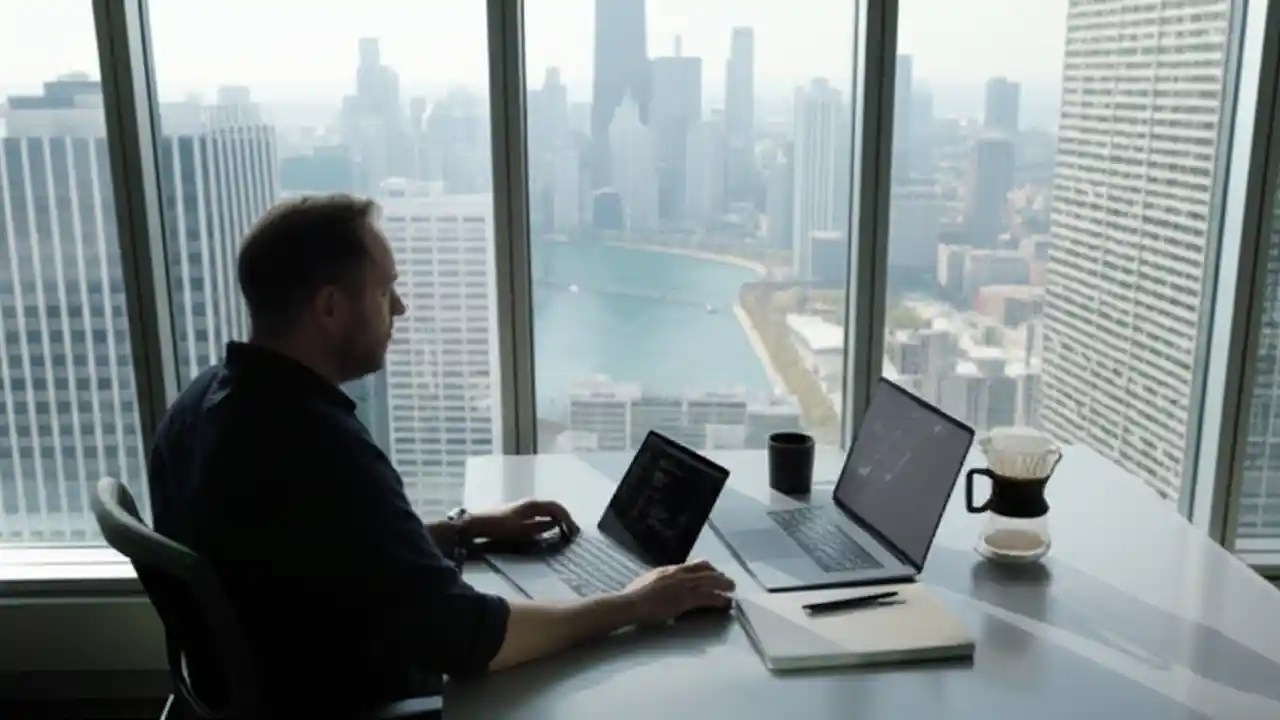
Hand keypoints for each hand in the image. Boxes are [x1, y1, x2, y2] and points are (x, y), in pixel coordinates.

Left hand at [465, 499, 579, 542]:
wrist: (476, 524)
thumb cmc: (500, 526)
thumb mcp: (522, 530)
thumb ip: (540, 527)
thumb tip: (556, 524)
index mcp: (532, 505)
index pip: (556, 508)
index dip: (567, 517)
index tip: (574, 530)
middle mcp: (529, 503)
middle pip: (552, 508)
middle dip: (563, 518)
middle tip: (570, 531)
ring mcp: (522, 507)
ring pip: (544, 511)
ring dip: (555, 519)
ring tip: (561, 531)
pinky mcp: (516, 513)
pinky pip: (537, 515)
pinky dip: (545, 521)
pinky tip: (545, 530)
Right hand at [622, 560, 734, 623]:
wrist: (630, 603)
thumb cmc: (633, 596)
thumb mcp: (648, 582)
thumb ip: (659, 580)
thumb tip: (662, 583)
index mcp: (669, 569)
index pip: (694, 564)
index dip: (707, 568)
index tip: (713, 573)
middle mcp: (678, 573)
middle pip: (706, 569)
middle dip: (719, 575)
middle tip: (727, 582)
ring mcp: (683, 585)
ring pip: (711, 581)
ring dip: (723, 585)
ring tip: (732, 590)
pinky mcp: (686, 599)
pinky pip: (708, 597)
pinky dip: (719, 599)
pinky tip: (726, 603)